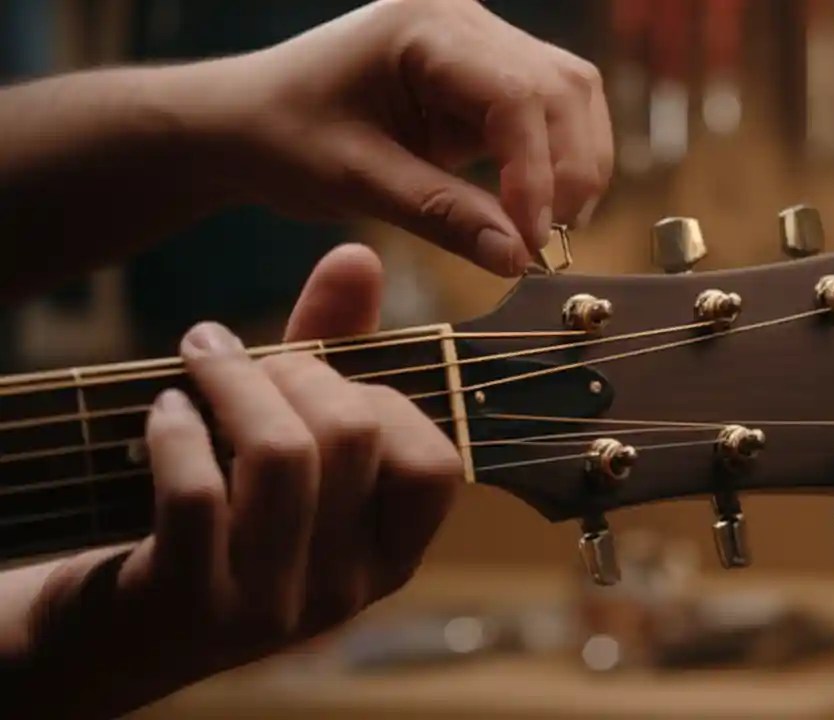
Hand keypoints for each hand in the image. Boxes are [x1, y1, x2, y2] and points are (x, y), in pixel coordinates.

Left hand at [9, 245, 459, 717]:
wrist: (117, 630)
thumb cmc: (223, 519)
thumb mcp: (292, 444)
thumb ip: (335, 356)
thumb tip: (359, 256)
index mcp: (387, 552)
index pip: (436, 465)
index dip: (386, 401)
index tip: (327, 380)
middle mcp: (346, 588)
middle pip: (355, 433)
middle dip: (296, 368)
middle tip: (247, 356)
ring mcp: (272, 605)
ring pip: (283, 455)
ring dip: (233, 382)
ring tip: (200, 358)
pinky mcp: (192, 605)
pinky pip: (199, 490)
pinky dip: (176, 428)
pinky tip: (162, 411)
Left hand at [213, 0, 612, 275]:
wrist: (248, 119)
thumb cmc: (284, 138)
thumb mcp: (357, 182)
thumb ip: (442, 215)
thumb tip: (518, 257)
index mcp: (424, 26)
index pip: (516, 95)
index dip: (537, 174)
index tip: (532, 241)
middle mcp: (463, 20)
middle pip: (562, 88)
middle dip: (570, 170)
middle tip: (546, 242)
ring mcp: (480, 42)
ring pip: (570, 95)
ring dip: (575, 165)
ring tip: (547, 228)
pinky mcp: (485, 75)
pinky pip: (550, 110)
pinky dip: (557, 161)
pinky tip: (536, 207)